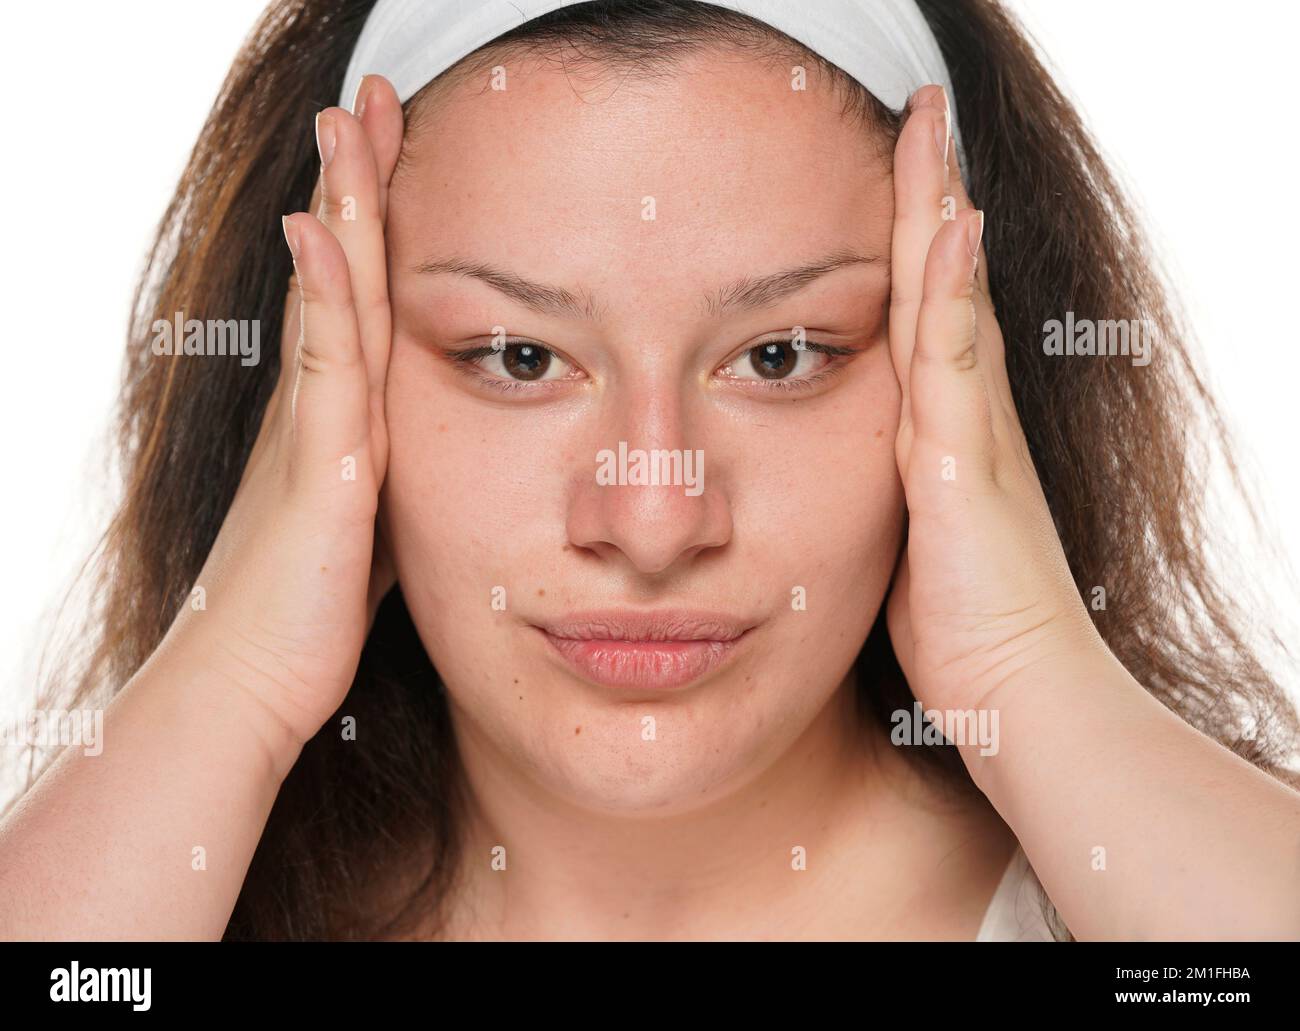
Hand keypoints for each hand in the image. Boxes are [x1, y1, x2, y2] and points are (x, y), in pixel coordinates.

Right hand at [162, 75, 404, 750]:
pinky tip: (320, 229)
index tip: (387, 155)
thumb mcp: (365, 535)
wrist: (248, 687)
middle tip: (365, 101)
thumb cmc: (305, 620)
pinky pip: (327, 368)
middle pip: (341, 275)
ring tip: (345, 123)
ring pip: (332, 300)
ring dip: (341, 208)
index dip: (368, 226)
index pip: (358, 301)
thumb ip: (387, 486)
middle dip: (354, 186)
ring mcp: (313, 433)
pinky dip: (327, 297)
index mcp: (338, 422)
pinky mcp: (319, 471)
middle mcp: (320, 410)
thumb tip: (412, 473)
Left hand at [884, 85, 1105, 716]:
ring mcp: (969, 435)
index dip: (913, 242)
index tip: (899, 172)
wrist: (1019, 692)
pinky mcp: (964, 468)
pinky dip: (952, 296)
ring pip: (950, 303)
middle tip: (920, 111)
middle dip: (929, 196)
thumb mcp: (910, 545)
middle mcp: (962, 417)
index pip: (923, 313)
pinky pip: (955, 365)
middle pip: (942, 284)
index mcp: (942, 432)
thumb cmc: (964, 630)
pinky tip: (948, 232)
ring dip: (937, 215)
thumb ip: (888, 495)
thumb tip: (836, 479)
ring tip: (929, 131)